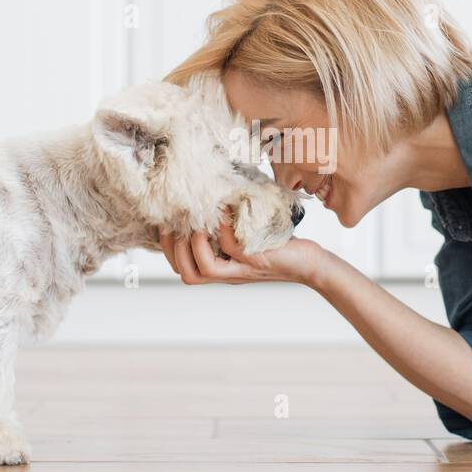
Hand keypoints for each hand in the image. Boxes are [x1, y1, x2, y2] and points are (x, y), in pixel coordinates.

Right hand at [158, 221, 327, 286]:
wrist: (308, 263)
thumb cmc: (276, 246)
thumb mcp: (244, 237)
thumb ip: (225, 227)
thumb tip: (207, 195)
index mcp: (221, 268)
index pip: (183, 270)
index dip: (167, 251)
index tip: (163, 225)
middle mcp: (228, 273)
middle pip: (188, 275)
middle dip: (174, 249)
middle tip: (175, 223)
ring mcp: (242, 269)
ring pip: (205, 269)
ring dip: (195, 244)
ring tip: (197, 222)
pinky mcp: (258, 259)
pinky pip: (233, 248)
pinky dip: (223, 229)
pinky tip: (224, 210)